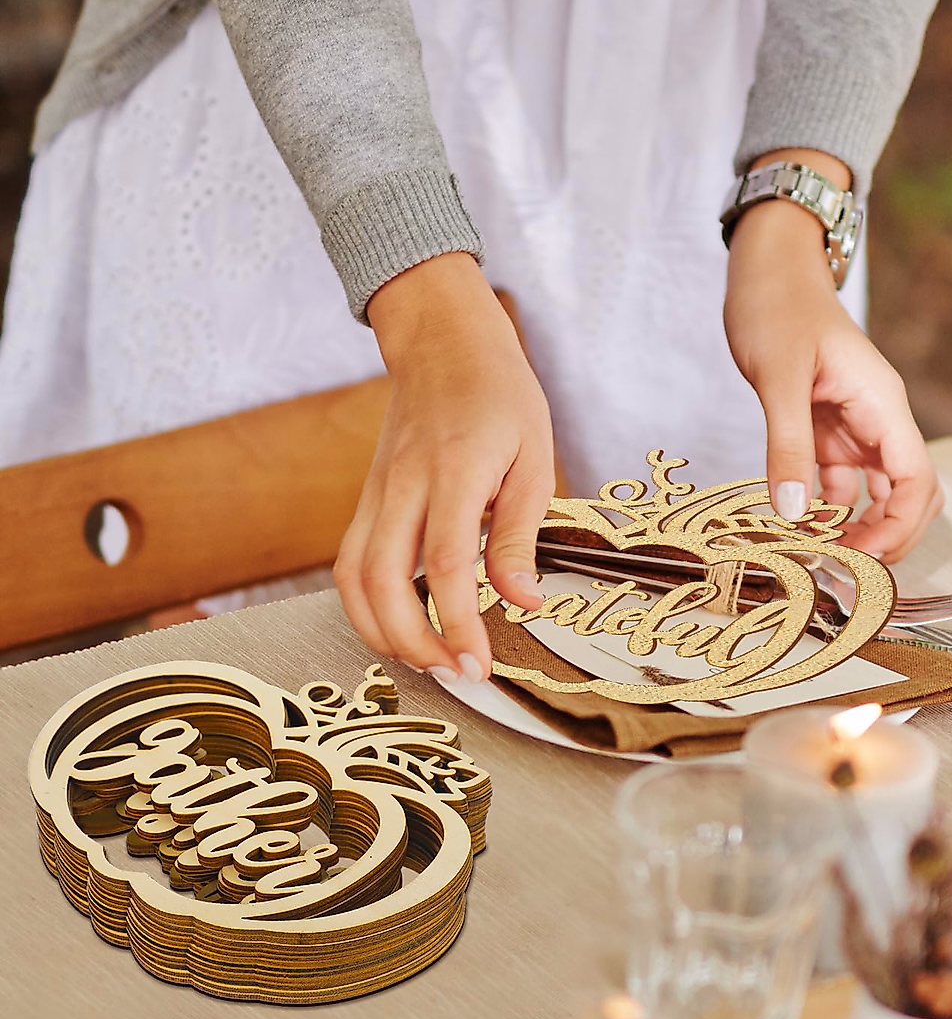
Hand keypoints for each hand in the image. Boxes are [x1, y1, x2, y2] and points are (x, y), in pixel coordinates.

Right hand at [334, 253, 551, 679]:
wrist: (444, 344)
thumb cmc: (499, 395)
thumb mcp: (534, 456)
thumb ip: (520, 532)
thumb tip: (525, 601)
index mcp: (455, 471)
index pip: (446, 564)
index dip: (457, 623)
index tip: (478, 664)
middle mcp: (404, 485)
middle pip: (383, 581)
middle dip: (413, 643)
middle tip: (456, 674)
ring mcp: (377, 492)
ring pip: (352, 578)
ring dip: (381, 632)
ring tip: (425, 661)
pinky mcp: (367, 499)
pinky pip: (350, 563)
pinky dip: (366, 606)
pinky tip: (399, 625)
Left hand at [723, 181, 941, 563]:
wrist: (765, 268)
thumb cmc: (778, 307)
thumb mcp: (779, 377)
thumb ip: (788, 444)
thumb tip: (795, 512)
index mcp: (882, 403)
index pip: (917, 479)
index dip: (899, 526)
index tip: (863, 558)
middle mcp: (876, 418)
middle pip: (908, 494)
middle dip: (886, 535)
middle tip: (843, 569)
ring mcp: (852, 424)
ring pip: (871, 491)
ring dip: (852, 525)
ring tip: (815, 555)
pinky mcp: (824, 426)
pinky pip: (835, 478)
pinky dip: (823, 505)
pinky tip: (796, 523)